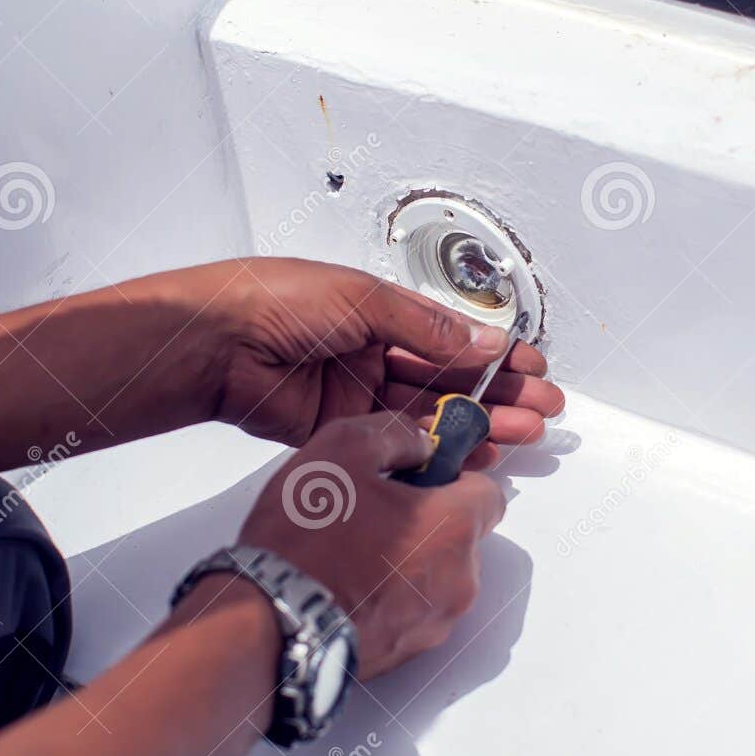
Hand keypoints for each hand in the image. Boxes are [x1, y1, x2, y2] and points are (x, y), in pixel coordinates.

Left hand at [197, 257, 561, 466]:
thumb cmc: (274, 300)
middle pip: (450, 379)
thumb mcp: (362, 299)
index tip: (533, 368)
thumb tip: (485, 341)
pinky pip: (398, 444)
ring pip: (431, 414)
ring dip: (478, 424)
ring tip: (522, 435)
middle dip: (499, 394)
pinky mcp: (340, 431)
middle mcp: (373, 351)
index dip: (495, 353)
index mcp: (380, 311)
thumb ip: (427, 326)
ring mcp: (357, 394)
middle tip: (542, 410)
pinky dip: (436, 451)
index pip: (453, 335)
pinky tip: (471, 457)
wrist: (212, 342)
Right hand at [237, 412, 505, 678]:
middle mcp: (459, 579)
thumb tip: (420, 443)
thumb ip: (395, 434)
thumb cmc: (307, 537)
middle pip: (461, 537)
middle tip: (373, 512)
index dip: (454, 478)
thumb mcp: (342, 449)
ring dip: (409, 562)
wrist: (270, 621)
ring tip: (352, 553)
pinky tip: (347, 586)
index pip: (489, 493)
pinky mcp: (407, 654)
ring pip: (437, 577)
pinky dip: (391, 598)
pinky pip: (411, 613)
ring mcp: (435, 623)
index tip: (417, 475)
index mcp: (454, 526)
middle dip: (428, 522)